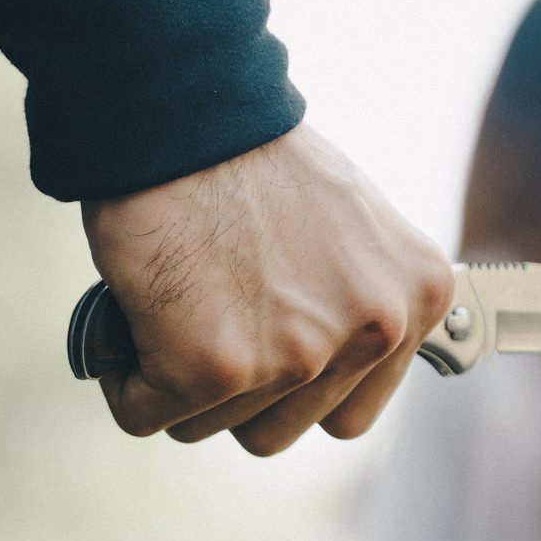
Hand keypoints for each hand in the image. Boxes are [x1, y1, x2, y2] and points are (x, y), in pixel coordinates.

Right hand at [81, 124, 452, 454]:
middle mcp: (372, 332)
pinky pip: (145, 414)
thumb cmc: (243, 154)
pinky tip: (132, 318)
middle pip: (278, 430)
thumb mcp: (348, 226)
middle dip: (229, 389)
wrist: (180, 111)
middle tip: (203, 316)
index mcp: (416, 297)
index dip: (286, 383)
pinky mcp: (213, 367)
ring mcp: (296, 356)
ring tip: (171, 306)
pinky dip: (123, 377)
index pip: (348, 413)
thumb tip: (320, 366)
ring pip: (211, 426)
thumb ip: (351, 300)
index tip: (254, 339)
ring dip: (175, 382)